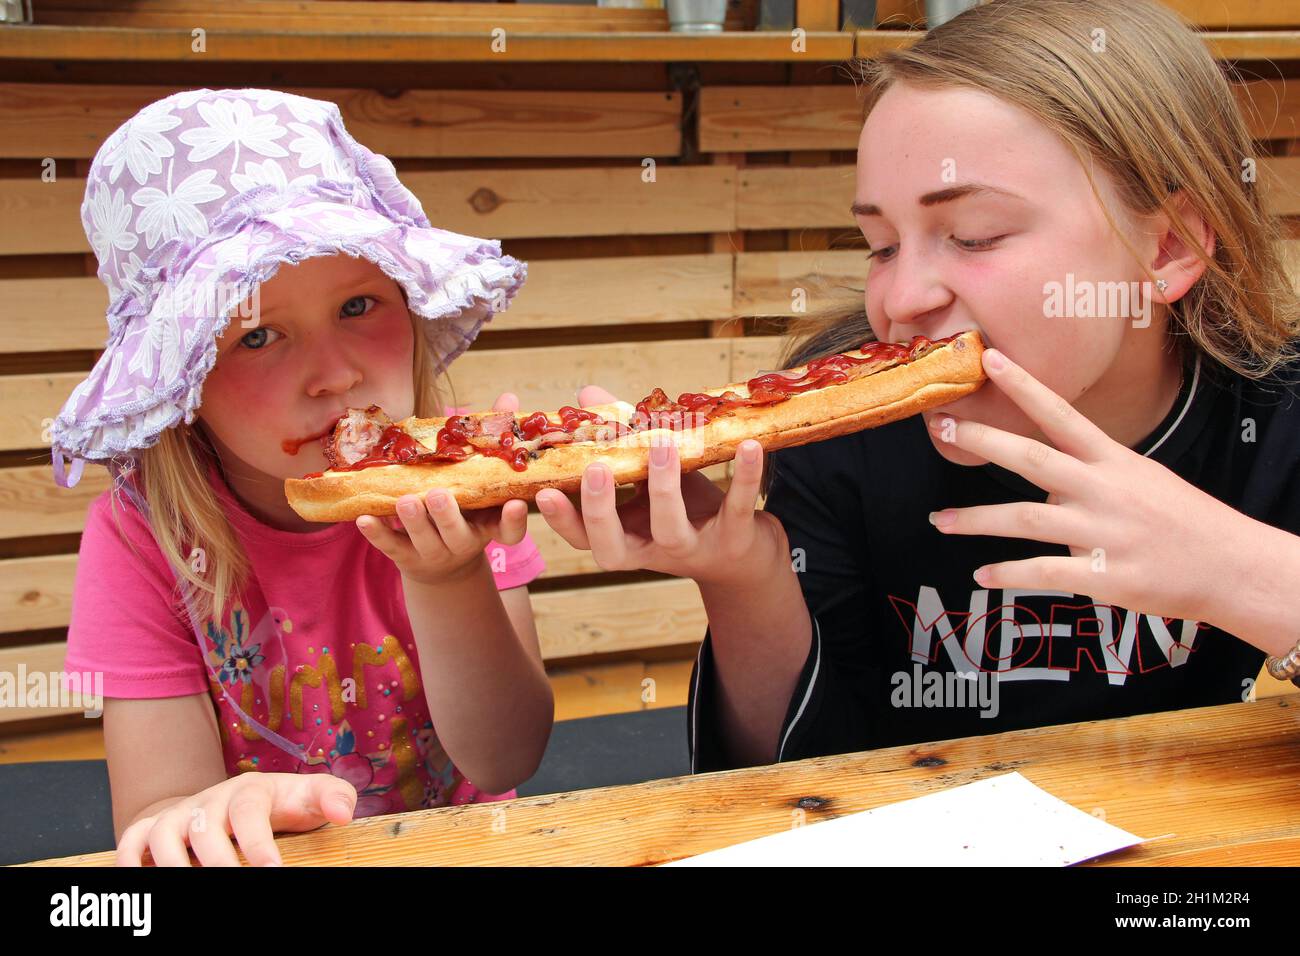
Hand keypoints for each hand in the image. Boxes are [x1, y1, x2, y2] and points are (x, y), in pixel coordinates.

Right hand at [116, 771, 355, 866]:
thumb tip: (344, 814)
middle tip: (233, 882)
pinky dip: (130, 858)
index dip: (257, 841)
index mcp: (251, 790)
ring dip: (171, 864)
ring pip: (163, 833)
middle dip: (217, 860)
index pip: (249, 810)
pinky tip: (140, 880)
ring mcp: (181, 812)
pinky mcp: (156, 827)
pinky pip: (132, 839)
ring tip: (190, 883)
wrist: (237, 798)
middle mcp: (211, 799)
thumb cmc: (282, 804)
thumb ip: (333, 797)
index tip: (272, 871)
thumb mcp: (309, 796)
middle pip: (204, 826)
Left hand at [357, 391, 528, 587]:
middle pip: (458, 534)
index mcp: (488, 525)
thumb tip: (508, 398)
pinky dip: (377, 533)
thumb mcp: (480, 483)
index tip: (516, 504)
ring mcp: (434, 553)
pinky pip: (390, 547)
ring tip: (405, 500)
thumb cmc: (465, 509)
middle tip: (436, 495)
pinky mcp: (406, 558)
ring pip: (424, 540)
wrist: (440, 564)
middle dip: (447, 515)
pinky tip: (364, 518)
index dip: (515, 520)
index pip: (510, 530)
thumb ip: (491, 442)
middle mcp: (464, 542)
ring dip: (413, 521)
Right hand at [534, 386, 788, 587]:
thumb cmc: (689, 511)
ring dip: (664, 488)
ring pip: (670, 530)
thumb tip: (585, 396)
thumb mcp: (652, 479)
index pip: (582, 538)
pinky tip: (748, 447)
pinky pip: (738, 510)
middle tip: (596, 469)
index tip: (542, 493)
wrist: (746, 556)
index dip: (561, 521)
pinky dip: (745, 478)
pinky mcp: (736, 540)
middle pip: (612, 549)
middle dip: (600, 511)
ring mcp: (694, 549)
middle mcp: (653, 551)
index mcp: (626, 537)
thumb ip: (620, 439)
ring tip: (663, 445)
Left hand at [927, 348, 1250, 622]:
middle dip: (982, 440)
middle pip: (1031, 459)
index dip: (1024, 385)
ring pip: (1025, 520)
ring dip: (976, 520)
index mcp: (1113, 461)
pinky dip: (1008, 574)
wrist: (1233, 567)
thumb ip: (1088, 479)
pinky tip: (982, 575)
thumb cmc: (1183, 521)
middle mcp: (1104, 490)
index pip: (1061, 414)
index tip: (989, 359)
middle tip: (940, 427)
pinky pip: (1043, 572)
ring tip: (940, 519)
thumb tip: (1043, 489)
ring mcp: (1103, 533)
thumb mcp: (1140, 482)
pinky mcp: (1105, 575)